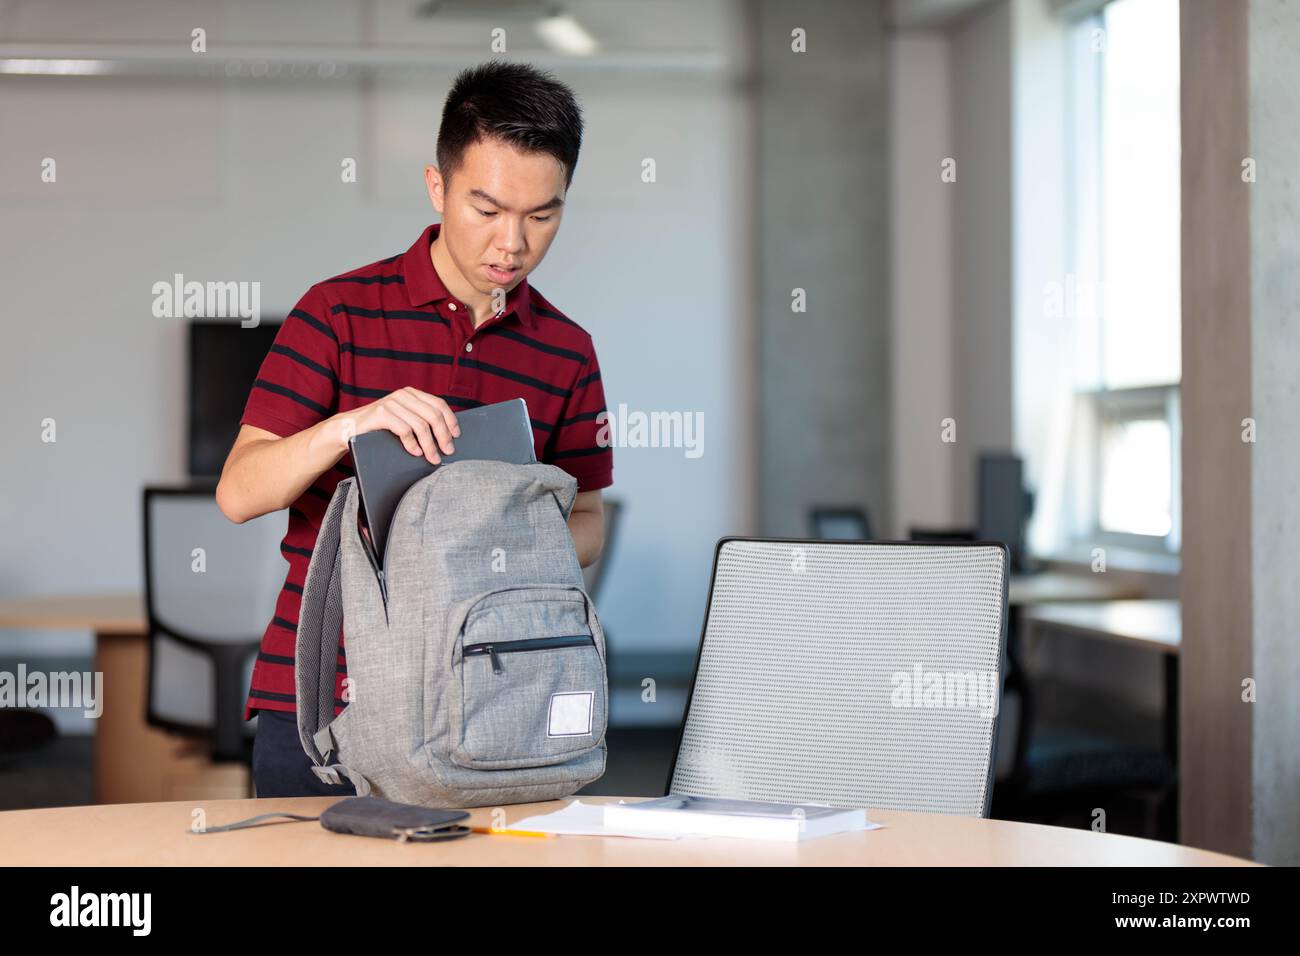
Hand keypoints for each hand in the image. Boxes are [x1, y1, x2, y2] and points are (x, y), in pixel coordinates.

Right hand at [333, 387, 460, 463]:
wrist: (348, 428)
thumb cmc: (379, 428)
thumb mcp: (402, 419)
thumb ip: (419, 419)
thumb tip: (446, 436)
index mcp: (411, 394)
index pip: (439, 404)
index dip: (450, 420)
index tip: (456, 436)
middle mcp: (403, 395)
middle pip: (433, 415)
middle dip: (443, 435)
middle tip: (448, 451)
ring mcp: (391, 403)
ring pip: (421, 425)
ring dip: (429, 445)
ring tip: (433, 458)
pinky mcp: (381, 414)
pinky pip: (404, 430)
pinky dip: (412, 444)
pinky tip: (415, 453)